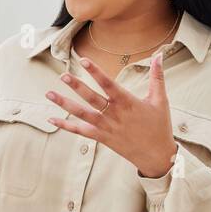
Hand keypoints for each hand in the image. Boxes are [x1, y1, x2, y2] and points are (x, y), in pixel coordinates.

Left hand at [45, 53, 177, 177]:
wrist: (157, 156)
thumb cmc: (159, 126)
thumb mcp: (160, 100)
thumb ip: (157, 77)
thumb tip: (159, 55)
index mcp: (128, 102)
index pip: (108, 84)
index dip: (96, 72)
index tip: (84, 60)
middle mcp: (114, 114)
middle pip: (92, 98)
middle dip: (77, 86)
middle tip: (63, 75)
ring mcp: (106, 127)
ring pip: (82, 114)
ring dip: (65, 104)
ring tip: (49, 94)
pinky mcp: (102, 138)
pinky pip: (81, 131)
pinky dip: (66, 125)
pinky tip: (52, 119)